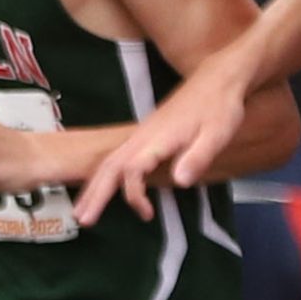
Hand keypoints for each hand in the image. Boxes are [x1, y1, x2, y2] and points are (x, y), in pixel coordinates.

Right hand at [75, 53, 248, 224]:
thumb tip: (179, 182)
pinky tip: (102, 187)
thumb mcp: (217, 135)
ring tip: (81, 211)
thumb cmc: (219, 108)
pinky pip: (115, 158)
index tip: (147, 213)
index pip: (132, 169)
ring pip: (108, 161)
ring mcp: (140, 135)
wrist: (216, 79)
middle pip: (109, 166)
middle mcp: (142, 137)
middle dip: (94, 194)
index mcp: (157, 138)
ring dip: (93, 186)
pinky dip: (103, 175)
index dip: (134, 194)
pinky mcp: (144, 135)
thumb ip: (197, 158)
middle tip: (82, 220)